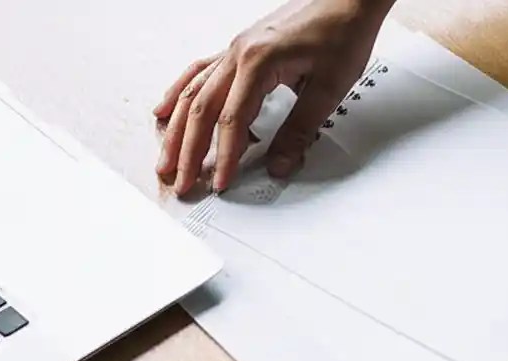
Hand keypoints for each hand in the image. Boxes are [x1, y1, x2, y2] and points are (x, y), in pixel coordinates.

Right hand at [154, 0, 393, 194]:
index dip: (224, 156)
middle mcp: (239, 52)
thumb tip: (280, 164)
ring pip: (193, 92)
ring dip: (176, 130)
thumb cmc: (342, 32)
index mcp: (259, 61)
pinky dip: (179, 93)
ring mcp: (235, 49)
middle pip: (202, 109)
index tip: (221, 182)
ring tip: (165, 159)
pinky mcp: (239, 48)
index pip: (232, 119)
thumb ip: (301, 130)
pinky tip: (165, 110)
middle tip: (181, 182)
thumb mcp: (328, 88)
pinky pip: (199, 72)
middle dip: (188, 151)